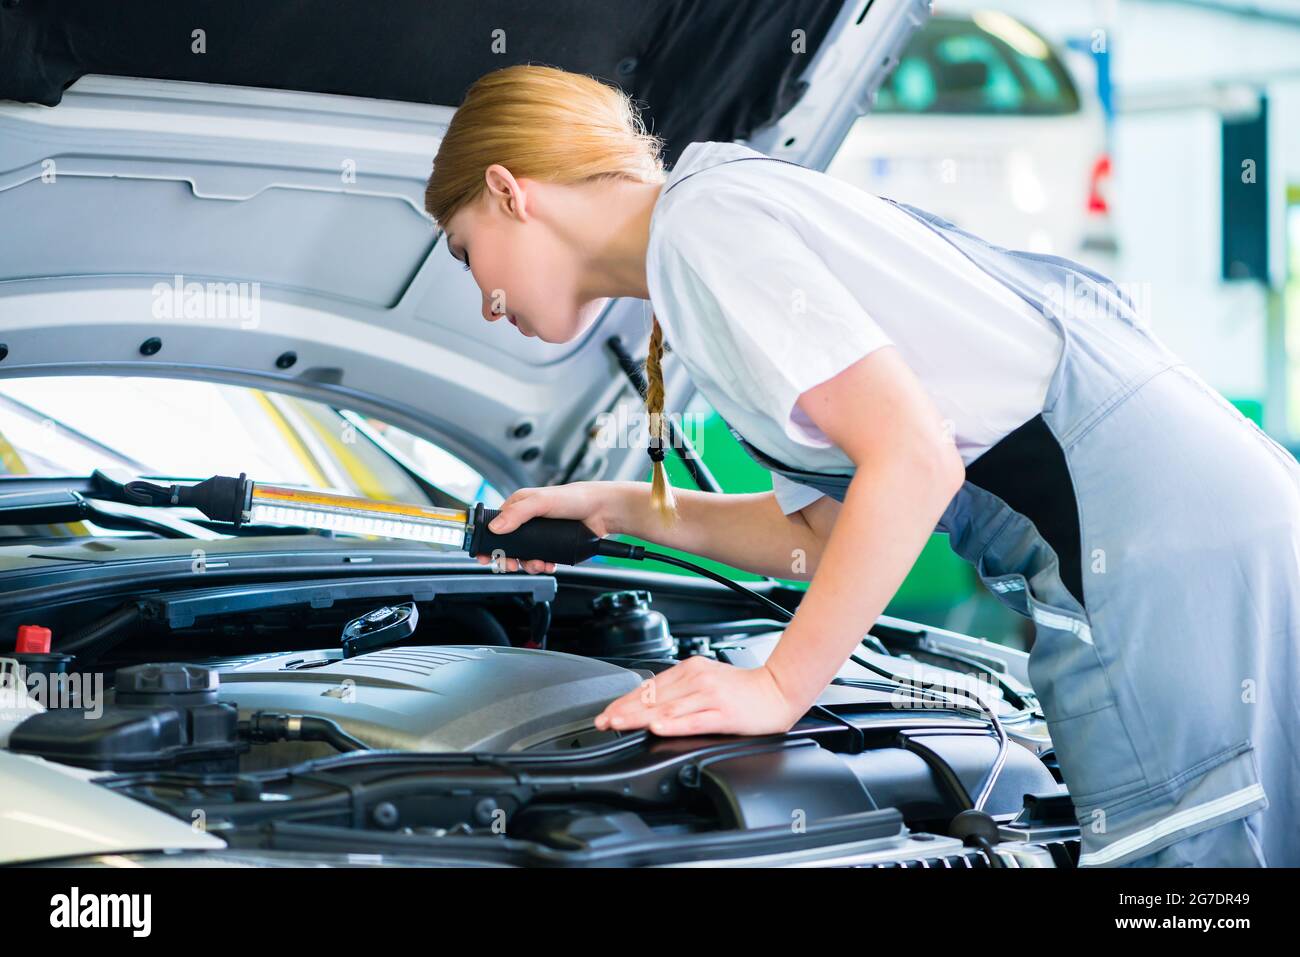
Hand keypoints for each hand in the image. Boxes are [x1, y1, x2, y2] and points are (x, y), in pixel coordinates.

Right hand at [473, 481, 629, 573]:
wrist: (603, 511)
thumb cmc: (576, 498)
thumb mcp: (542, 501)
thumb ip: (518, 513)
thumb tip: (496, 527)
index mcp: (519, 506)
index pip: (496, 525)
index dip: (490, 541)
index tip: (485, 555)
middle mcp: (528, 521)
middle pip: (508, 546)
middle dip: (510, 558)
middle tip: (513, 565)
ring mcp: (540, 535)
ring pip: (524, 556)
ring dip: (529, 564)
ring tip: (539, 563)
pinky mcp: (552, 546)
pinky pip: (540, 561)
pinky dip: (542, 566)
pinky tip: (549, 564)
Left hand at [594, 656, 804, 736]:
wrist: (778, 691)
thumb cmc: (745, 690)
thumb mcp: (707, 680)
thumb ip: (681, 688)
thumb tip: (651, 704)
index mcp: (691, 669)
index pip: (650, 686)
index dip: (625, 701)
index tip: (607, 713)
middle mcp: (698, 679)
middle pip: (654, 698)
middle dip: (624, 711)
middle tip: (604, 721)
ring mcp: (710, 695)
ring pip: (668, 708)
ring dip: (640, 717)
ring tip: (620, 724)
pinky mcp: (723, 712)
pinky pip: (694, 719)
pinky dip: (673, 724)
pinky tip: (658, 728)